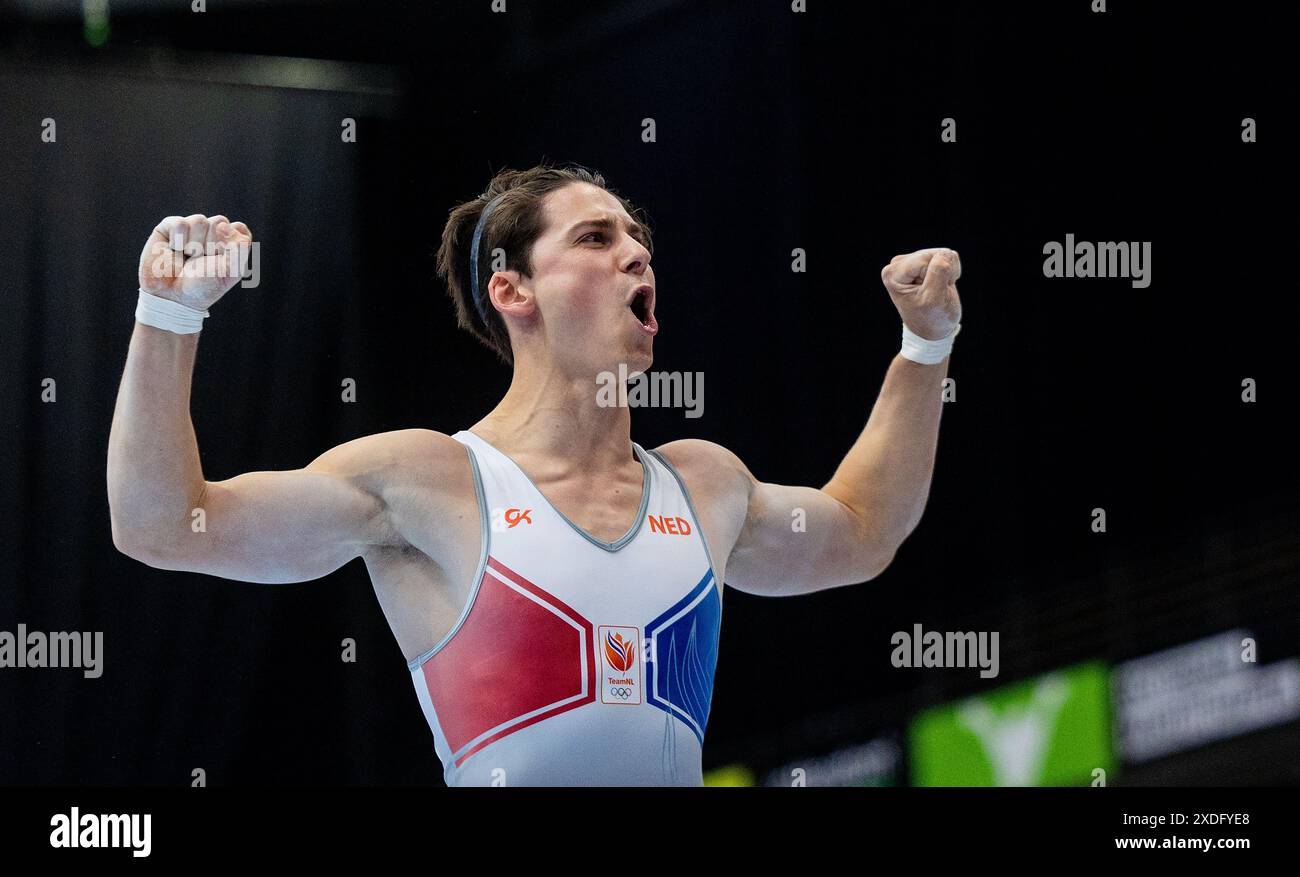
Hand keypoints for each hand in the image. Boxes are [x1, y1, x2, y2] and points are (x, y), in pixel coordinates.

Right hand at [137, 214, 252, 310]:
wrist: (173, 298)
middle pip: (219, 221)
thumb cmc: (204, 287)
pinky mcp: (169, 228)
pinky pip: (179, 223)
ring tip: (188, 257)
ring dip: (194, 245)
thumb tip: (222, 224)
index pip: (238, 228)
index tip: (223, 260)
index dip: (231, 244)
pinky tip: (174, 251)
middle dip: (212, 245)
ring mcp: (190, 229)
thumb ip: (240, 248)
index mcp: (229, 242)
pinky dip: (178, 240)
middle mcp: (210, 233)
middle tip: (202, 261)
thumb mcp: (231, 271)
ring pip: (199, 220)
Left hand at [880, 247, 962, 340]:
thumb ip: (939, 274)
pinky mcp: (924, 261)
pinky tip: (941, 284)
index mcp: (893, 273)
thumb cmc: (931, 318)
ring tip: (938, 289)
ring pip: (943, 253)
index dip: (937, 275)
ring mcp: (910, 261)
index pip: (925, 258)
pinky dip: (950, 270)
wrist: (933, 329)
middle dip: (943, 272)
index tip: (932, 292)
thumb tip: (944, 254)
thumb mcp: (934, 300)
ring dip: (947, 272)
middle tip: (937, 292)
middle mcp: (898, 264)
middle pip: (934, 253)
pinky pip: (947, 255)